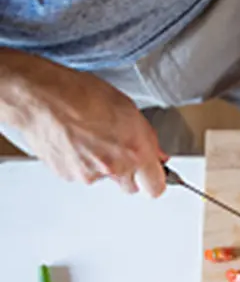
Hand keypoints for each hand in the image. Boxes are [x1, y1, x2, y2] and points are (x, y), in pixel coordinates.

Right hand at [0, 51, 165, 195]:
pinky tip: (74, 141)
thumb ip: (147, 138)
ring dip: (101, 165)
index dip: (154, 181)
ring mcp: (89, 174)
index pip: (155, 188)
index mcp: (135, 152)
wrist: (40, 97)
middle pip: (130, 187)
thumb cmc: (80, 94)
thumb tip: (156, 154)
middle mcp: (114, 168)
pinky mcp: (68, 175)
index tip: (152, 175)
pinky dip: (79, 162)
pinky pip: (81, 174)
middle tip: (118, 150)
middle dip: (129, 174)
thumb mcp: (127, 108)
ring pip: (104, 179)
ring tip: (89, 137)